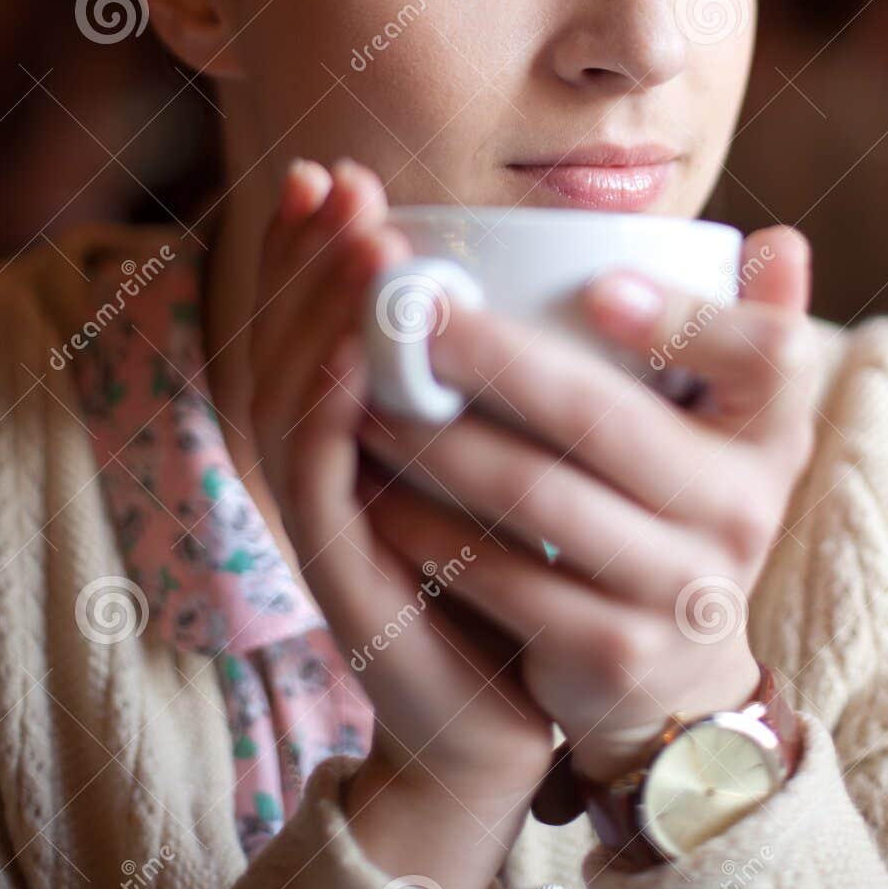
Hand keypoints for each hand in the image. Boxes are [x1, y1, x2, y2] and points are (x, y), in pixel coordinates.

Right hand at [248, 158, 556, 812]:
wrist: (520, 717)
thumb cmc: (530, 574)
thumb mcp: (527, 457)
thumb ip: (530, 372)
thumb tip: (602, 270)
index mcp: (364, 435)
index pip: (313, 322)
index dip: (311, 247)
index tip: (338, 171)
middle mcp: (328, 471)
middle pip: (285, 345)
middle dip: (306, 257)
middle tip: (338, 182)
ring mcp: (329, 528)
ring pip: (290, 404)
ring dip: (318, 319)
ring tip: (366, 244)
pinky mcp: (346, 588)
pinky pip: (318, 492)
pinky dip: (326, 420)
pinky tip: (354, 361)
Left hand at [361, 225, 818, 783]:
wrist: (680, 676)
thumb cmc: (684, 504)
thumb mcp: (738, 425)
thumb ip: (753, 325)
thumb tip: (779, 238)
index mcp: (775, 430)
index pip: (767, 356)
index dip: (685, 318)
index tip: (595, 286)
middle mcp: (744, 510)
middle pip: (606, 420)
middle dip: (494, 360)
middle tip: (408, 313)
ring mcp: (681, 588)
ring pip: (538, 498)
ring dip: (439, 442)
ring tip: (369, 397)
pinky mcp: (614, 649)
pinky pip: (503, 577)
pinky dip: (431, 529)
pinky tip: (375, 492)